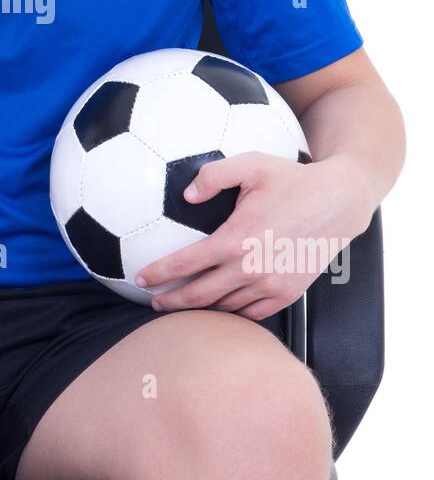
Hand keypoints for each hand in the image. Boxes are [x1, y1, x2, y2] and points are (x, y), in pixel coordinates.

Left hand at [134, 152, 366, 320]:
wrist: (339, 203)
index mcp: (236, 240)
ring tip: (182, 306)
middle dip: (171, 302)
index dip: (158, 275)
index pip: (185, 265)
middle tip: (154, 303)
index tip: (140, 280)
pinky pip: (251, 314)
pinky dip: (231, 314)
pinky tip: (219, 308)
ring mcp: (271, 286)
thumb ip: (214, 175)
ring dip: (200, 310)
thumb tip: (187, 194)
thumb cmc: (293, 180)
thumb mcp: (251, 164)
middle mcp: (251, 269)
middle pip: (199, 296)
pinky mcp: (287, 294)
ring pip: (224, 308)